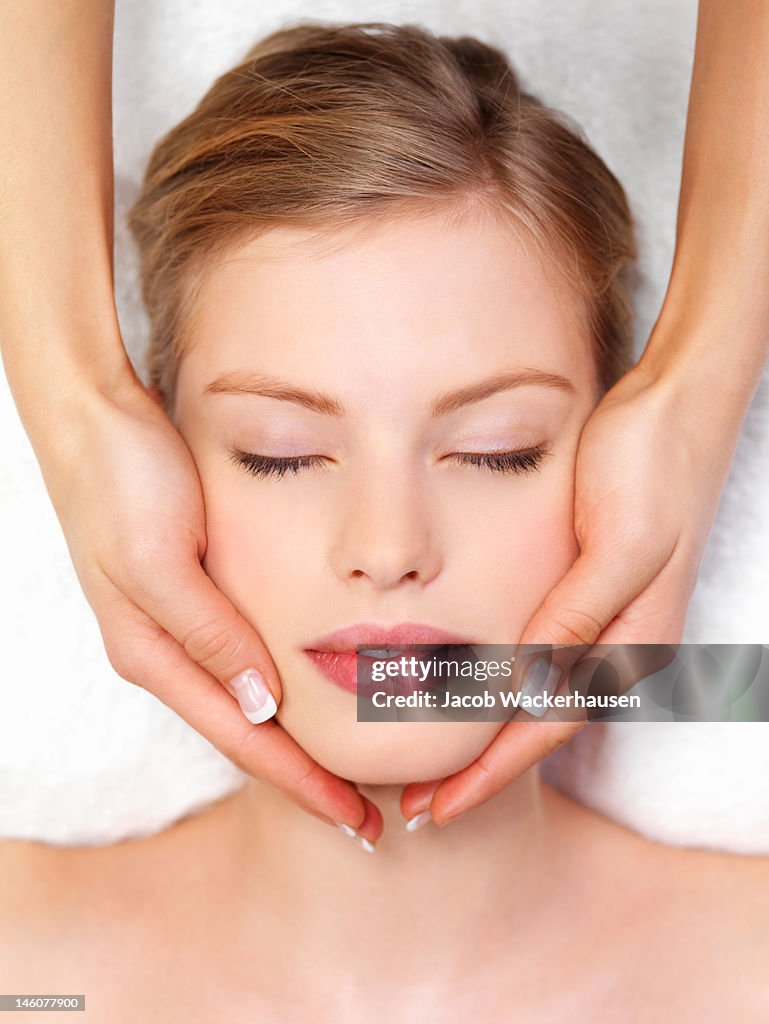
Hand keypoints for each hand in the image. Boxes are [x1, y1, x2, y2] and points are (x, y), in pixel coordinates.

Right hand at [35, 372, 381, 842]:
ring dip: (297, 741)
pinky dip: (283, 689)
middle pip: (247, 734)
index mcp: (154, 653)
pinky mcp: (191, 592)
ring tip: (350, 766)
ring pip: (248, 702)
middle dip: (306, 778)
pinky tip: (310, 692)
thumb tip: (261, 707)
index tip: (356, 820)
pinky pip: (244, 659)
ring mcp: (176, 624)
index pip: (244, 740)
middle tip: (367, 814)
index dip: (302, 785)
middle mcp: (165, 650)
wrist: (90, 417)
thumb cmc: (122, 482)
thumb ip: (210, 635)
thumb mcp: (163, 560)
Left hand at [401, 357, 737, 827]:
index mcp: (633, 640)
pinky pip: (543, 658)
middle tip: (424, 807)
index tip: (440, 808)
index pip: (547, 726)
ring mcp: (611, 618)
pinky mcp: (595, 589)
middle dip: (483, 770)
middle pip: (541, 725)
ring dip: (490, 736)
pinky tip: (473, 691)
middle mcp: (623, 642)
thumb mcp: (616, 542)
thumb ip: (577, 618)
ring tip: (438, 764)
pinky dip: (502, 686)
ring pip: (540, 697)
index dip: (491, 772)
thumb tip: (529, 693)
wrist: (678, 404)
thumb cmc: (651, 465)